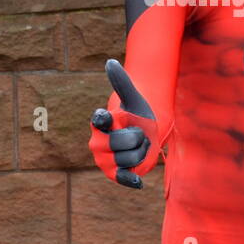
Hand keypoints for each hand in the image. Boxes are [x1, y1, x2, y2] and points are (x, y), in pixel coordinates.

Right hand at [88, 59, 156, 189]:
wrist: (146, 135)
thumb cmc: (137, 115)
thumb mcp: (134, 98)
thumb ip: (122, 82)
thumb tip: (111, 62)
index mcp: (100, 122)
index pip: (99, 120)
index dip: (105, 119)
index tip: (108, 116)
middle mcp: (98, 142)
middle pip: (125, 142)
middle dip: (139, 138)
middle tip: (138, 135)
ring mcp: (104, 159)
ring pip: (130, 158)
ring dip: (141, 152)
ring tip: (138, 147)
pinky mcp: (114, 173)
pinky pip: (122, 178)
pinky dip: (131, 180)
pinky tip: (137, 181)